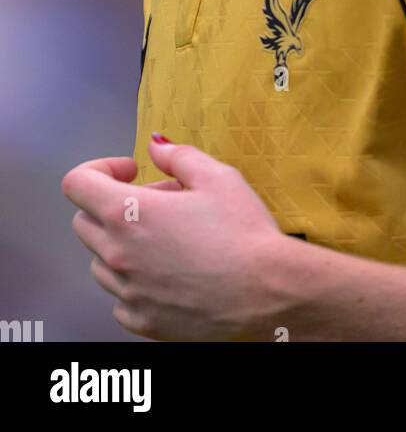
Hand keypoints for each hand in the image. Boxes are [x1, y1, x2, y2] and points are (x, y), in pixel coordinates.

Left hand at [62, 136, 315, 340]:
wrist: (266, 291)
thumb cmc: (243, 232)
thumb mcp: (216, 176)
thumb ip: (178, 155)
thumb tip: (156, 146)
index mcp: (128, 213)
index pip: (76, 184)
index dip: (99, 169)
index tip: (130, 172)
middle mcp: (117, 254)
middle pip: (84, 222)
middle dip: (112, 204)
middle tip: (159, 202)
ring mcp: (127, 292)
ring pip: (100, 261)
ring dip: (122, 244)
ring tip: (167, 238)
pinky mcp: (141, 321)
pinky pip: (120, 297)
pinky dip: (135, 281)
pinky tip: (169, 272)